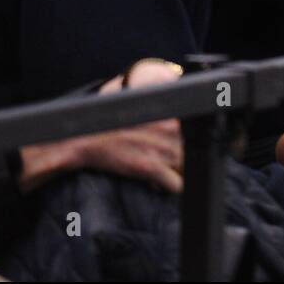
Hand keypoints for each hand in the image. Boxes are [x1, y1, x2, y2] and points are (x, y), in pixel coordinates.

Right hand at [15, 59, 183, 193]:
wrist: (85, 137)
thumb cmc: (109, 119)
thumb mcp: (137, 99)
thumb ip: (160, 100)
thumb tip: (173, 95)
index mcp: (171, 111)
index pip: (198, 127)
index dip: (191, 138)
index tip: (182, 142)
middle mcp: (172, 129)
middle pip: (195, 149)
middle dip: (184, 157)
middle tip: (166, 160)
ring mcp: (164, 149)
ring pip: (189, 168)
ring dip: (177, 172)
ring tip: (160, 170)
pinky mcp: (152, 168)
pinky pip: (177, 186)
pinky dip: (170, 187)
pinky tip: (156, 182)